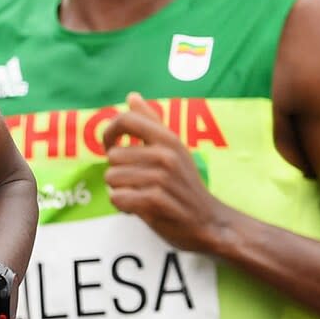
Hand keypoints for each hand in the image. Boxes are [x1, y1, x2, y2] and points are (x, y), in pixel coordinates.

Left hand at [103, 92, 228, 252]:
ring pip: (111, 178)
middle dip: (117, 173)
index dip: (110, 132)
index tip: (111, 146)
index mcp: (168, 139)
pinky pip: (117, 198)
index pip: (127, 120)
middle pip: (113, 156)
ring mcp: (161, 178)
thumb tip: (132, 96)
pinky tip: (138, 208)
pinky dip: (123, 206)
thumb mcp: (174, 149)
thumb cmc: (185, 184)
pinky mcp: (155, 201)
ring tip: (139, 195)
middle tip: (137, 183)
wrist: (209, 222)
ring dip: (119, 191)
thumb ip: (151, 122)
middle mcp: (166, 155)